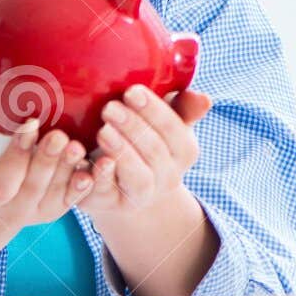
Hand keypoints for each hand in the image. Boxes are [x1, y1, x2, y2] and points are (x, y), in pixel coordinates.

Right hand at [0, 117, 93, 230]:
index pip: (4, 176)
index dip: (17, 152)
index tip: (29, 124)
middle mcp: (15, 208)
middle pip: (34, 185)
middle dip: (47, 159)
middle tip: (59, 135)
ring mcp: (38, 210)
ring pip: (57, 192)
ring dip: (69, 169)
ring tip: (78, 147)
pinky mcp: (56, 206)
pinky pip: (73, 197)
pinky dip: (86, 183)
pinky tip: (98, 167)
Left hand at [76, 85, 210, 217]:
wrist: (121, 185)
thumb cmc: (142, 140)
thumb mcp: (162, 122)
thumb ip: (182, 108)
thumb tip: (205, 99)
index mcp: (183, 152)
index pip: (174, 131)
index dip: (154, 111)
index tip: (132, 91)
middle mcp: (168, 177)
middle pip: (155, 152)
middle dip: (133, 127)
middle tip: (110, 108)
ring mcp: (141, 195)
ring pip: (137, 177)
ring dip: (121, 152)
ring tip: (102, 131)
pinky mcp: (112, 204)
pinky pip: (107, 194)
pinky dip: (100, 178)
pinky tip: (90, 161)